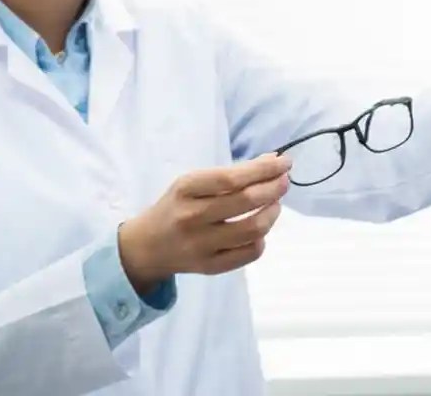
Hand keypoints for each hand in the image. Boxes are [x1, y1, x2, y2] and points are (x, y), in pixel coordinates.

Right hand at [118, 153, 291, 293]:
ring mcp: (200, 245)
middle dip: (274, 188)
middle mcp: (191, 217)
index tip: (283, 163)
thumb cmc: (176, 206)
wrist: (146, 246)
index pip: (232, 178)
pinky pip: (248, 253)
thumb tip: (273, 162)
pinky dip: (261, 239)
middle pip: (246, 201)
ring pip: (252, 229)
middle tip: (284, 181)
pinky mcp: (209, 267)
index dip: (263, 170)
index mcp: (185, 189)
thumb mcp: (193, 183)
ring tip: (275, 203)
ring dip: (272, 213)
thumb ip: (231, 174)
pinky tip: (260, 229)